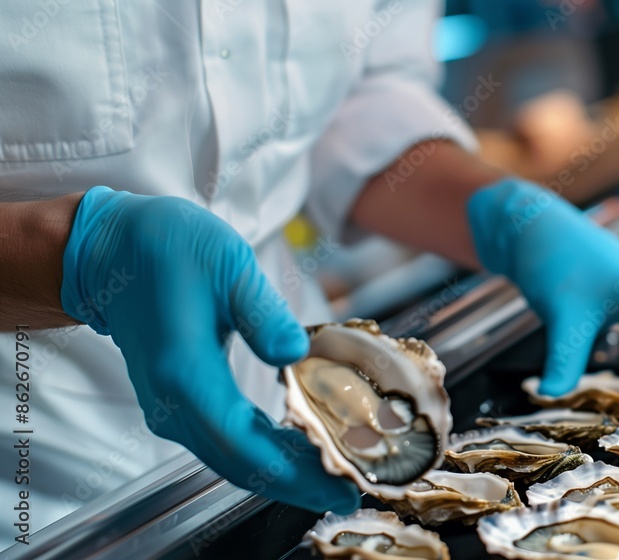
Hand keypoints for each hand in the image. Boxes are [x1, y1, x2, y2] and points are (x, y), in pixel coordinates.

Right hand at [61, 187, 358, 512]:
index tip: (340, 487)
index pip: (244, 445)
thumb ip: (262, 313)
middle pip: (242, 465)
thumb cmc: (168, 250)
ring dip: (286, 472)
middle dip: (300, 483)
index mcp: (185, 373)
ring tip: (338, 474)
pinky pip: (228, 443)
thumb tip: (294, 353)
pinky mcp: (181, 406)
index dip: (294, 473)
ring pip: (235, 460)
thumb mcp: (227, 264)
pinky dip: (268, 454)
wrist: (112, 253)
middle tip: (354, 489)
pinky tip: (304, 450)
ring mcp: (173, 410)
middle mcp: (174, 405)